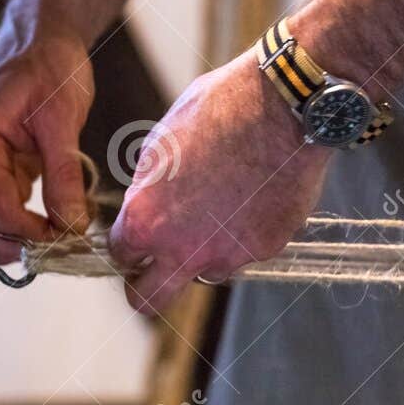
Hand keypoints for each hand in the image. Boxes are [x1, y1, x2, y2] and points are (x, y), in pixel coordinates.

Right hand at [0, 27, 94, 263]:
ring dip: (34, 232)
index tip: (74, 241)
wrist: (40, 39)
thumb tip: (71, 228)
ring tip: (74, 222)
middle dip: (32, 240)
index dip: (35, 235)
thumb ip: (64, 175)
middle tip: (77, 239)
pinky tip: (63, 210)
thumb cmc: (48, 65)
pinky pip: (7, 208)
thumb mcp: (63, 117)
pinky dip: (34, 218)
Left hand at [108, 51, 332, 314]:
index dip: (126, 246)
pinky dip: (243, 234)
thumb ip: (149, 190)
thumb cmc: (217, 110)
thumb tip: (146, 206)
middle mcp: (182, 249)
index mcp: (145, 221)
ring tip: (220, 207)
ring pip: (205, 272)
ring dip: (204, 252)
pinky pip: (245, 251)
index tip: (135, 240)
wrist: (282, 104)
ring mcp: (227, 254)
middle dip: (144, 289)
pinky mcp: (265, 249)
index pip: (121, 255)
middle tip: (153, 270)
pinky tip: (252, 197)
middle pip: (148, 299)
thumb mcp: (161, 144)